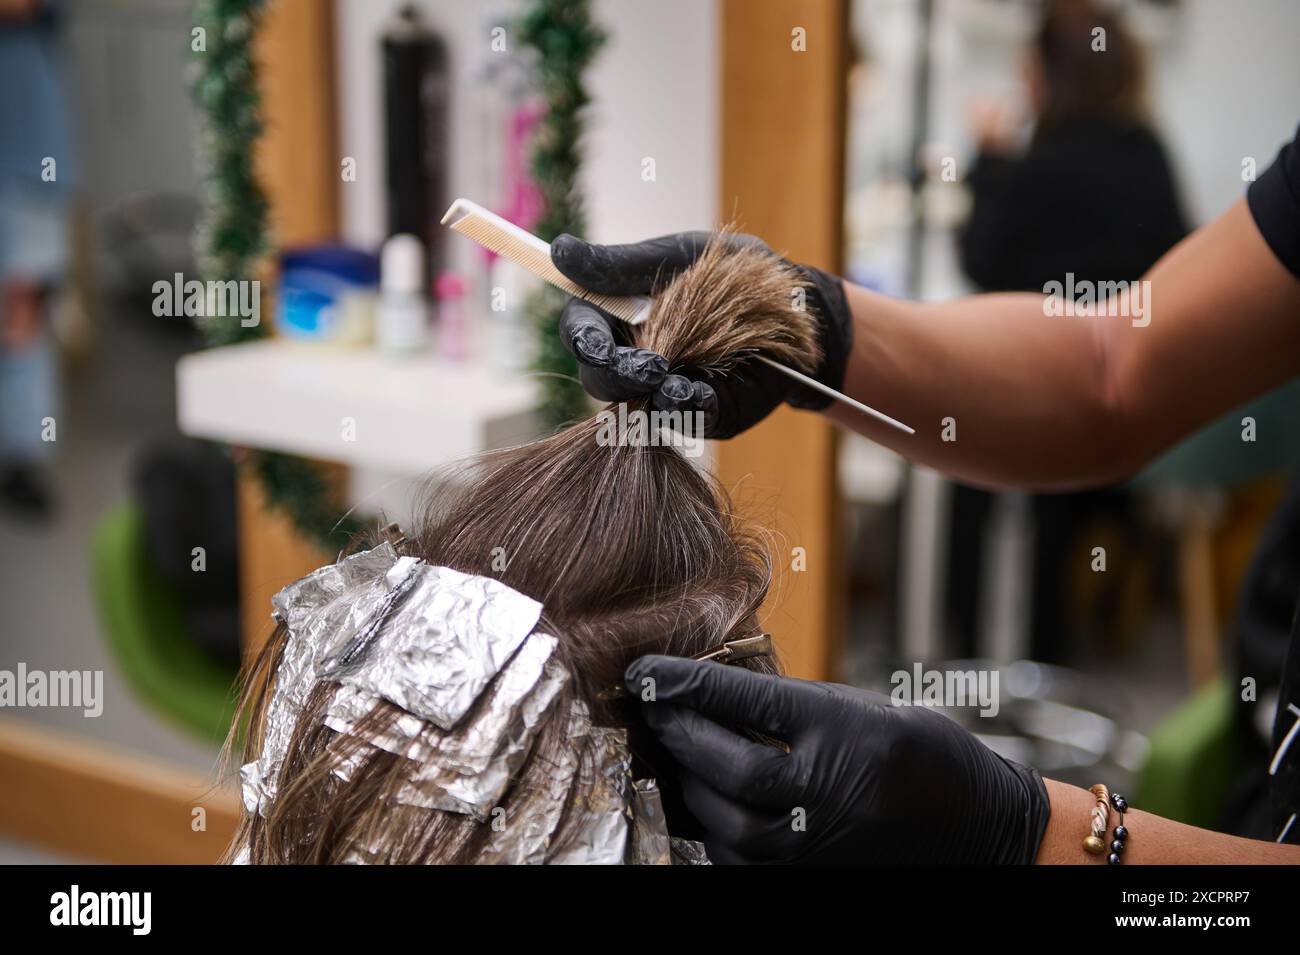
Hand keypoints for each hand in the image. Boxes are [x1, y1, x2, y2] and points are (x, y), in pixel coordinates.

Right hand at [550, 231, 852, 438]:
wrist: (800, 312)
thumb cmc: (737, 276)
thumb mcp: (679, 257)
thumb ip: (621, 264)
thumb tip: (559, 250)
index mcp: (622, 314)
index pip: (580, 331)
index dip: (582, 340)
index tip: (597, 343)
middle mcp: (634, 355)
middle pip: (597, 377)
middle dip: (616, 374)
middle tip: (649, 366)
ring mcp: (661, 389)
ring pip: (630, 406)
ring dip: (649, 394)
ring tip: (677, 380)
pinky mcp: (693, 414)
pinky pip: (676, 420)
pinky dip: (683, 406)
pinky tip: (699, 392)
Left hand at [624, 655, 1049, 863]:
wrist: (984, 831)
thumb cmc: (925, 756)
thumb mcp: (865, 708)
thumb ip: (793, 705)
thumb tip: (714, 694)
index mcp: (840, 731)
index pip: (739, 699)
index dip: (681, 681)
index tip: (643, 669)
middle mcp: (823, 791)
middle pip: (720, 762)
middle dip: (676, 730)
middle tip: (649, 706)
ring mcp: (814, 845)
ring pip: (719, 817)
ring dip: (687, 781)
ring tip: (671, 750)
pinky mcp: (809, 879)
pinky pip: (737, 857)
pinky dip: (712, 827)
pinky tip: (705, 798)